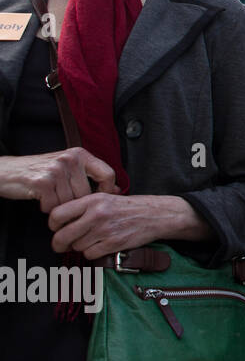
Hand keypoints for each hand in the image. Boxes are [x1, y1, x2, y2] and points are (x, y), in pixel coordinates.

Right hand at [0, 149, 118, 211]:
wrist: (7, 172)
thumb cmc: (40, 172)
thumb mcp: (68, 167)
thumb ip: (90, 176)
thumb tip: (118, 190)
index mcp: (80, 154)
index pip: (108, 174)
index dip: (107, 191)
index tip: (99, 200)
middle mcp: (70, 159)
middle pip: (87, 193)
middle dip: (75, 202)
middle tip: (61, 197)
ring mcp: (56, 169)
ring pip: (71, 201)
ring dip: (59, 205)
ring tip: (49, 195)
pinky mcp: (42, 181)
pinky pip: (54, 205)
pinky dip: (47, 207)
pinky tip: (41, 198)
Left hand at [48, 194, 208, 260]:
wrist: (156, 215)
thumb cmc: (130, 207)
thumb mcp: (106, 198)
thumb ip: (84, 207)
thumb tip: (60, 221)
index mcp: (92, 200)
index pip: (57, 214)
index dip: (52, 225)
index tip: (56, 228)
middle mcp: (96, 214)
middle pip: (62, 235)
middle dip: (59, 244)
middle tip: (61, 245)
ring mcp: (105, 230)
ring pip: (77, 246)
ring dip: (81, 247)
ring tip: (92, 241)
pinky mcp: (113, 243)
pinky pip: (90, 254)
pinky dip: (93, 253)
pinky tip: (101, 246)